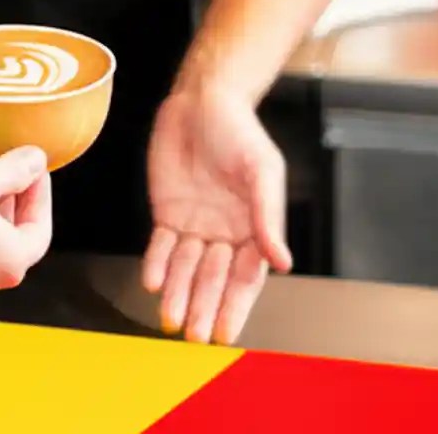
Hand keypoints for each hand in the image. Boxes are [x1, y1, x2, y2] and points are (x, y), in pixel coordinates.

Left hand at [142, 82, 292, 345]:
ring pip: (186, 269)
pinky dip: (157, 265)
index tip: (227, 332)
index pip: (245, 277)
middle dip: (205, 307)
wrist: (202, 101)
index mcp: (254, 227)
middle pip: (213, 279)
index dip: (236, 305)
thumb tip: (283, 263)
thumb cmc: (240, 131)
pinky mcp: (167, 212)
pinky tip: (154, 283)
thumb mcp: (262, 171)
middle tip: (196, 337)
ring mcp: (194, 224)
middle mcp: (224, 232)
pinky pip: (161, 246)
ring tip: (172, 320)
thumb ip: (268, 217)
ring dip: (179, 294)